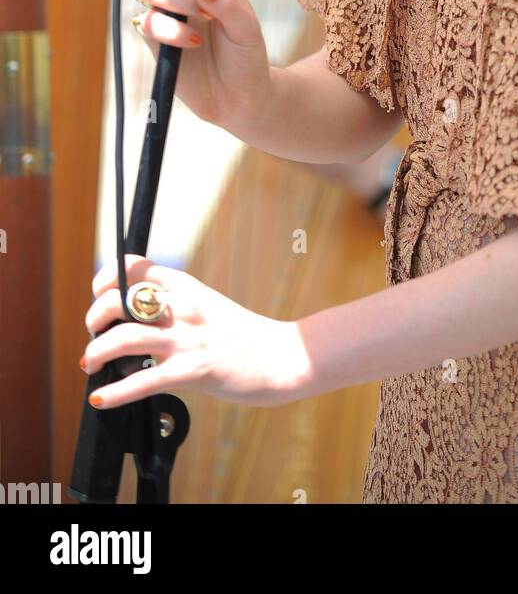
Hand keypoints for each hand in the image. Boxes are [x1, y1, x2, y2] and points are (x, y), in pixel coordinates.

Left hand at [82, 255, 311, 409]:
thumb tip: (135, 313)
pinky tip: (101, 398)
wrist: (278, 356)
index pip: (134, 267)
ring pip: (122, 337)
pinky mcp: (191, 372)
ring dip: (95, 353)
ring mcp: (185, 339)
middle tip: (93, 334)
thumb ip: (175, 302)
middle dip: (94, 319)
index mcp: (186, 286)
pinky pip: (141, 381)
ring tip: (90, 363)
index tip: (98, 294)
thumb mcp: (206, 304)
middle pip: (118, 301)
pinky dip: (114, 392)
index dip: (106, 278)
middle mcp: (182, 307)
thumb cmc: (241, 334)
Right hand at [134, 0, 272, 134]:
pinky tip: (191, 43)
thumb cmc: (250, 55)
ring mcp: (167, 5)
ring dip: (176, 1)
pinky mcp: (153, 33)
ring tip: (201, 25)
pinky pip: (145, 18)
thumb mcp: (249, 27)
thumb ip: (228, 6)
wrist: (240, 99)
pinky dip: (169, 31)